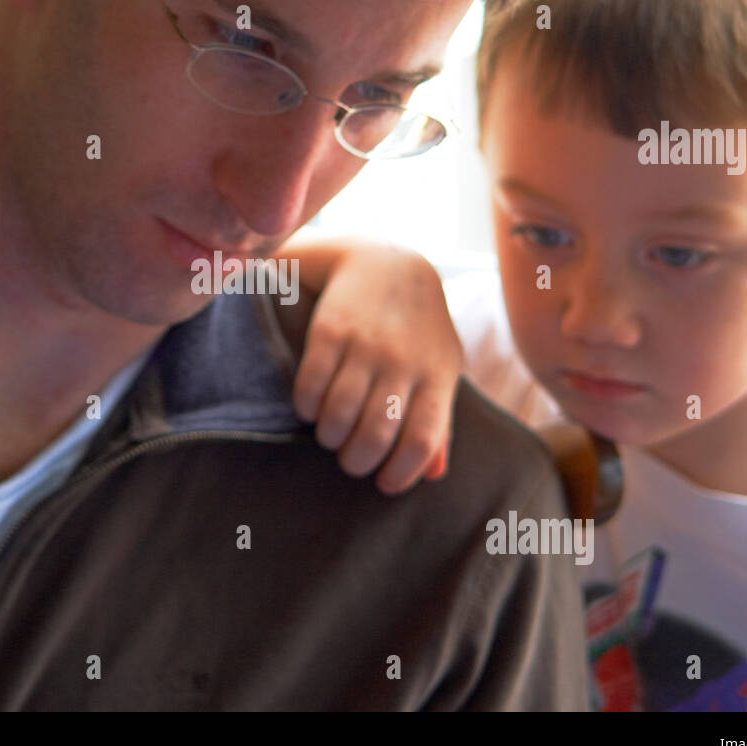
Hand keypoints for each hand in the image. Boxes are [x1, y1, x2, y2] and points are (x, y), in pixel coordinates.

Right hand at [291, 244, 462, 494]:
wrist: (386, 262)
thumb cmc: (418, 329)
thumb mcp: (441, 367)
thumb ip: (439, 420)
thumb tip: (433, 474)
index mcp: (436, 376)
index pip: (422, 441)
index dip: (401, 474)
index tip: (384, 483)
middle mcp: (402, 362)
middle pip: (376, 434)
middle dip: (356, 461)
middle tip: (350, 459)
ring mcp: (366, 345)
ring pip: (338, 415)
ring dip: (329, 437)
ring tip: (330, 434)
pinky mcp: (330, 331)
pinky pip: (310, 386)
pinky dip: (306, 407)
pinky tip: (310, 406)